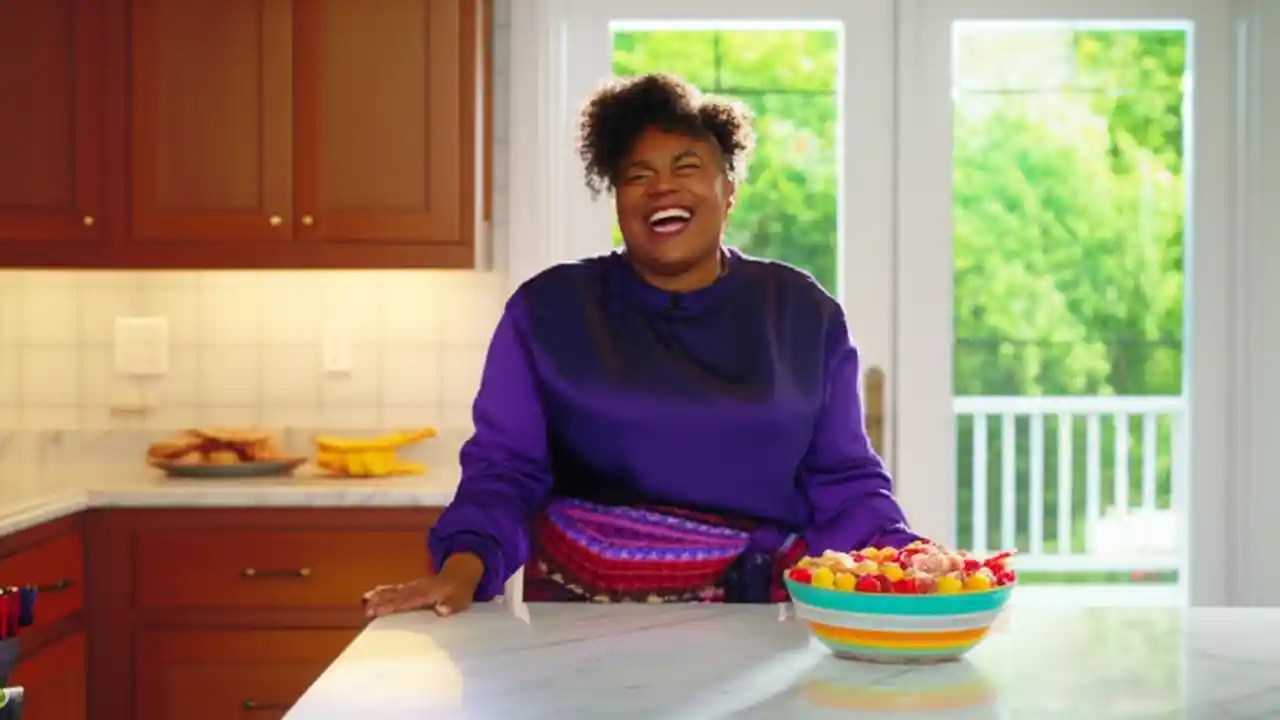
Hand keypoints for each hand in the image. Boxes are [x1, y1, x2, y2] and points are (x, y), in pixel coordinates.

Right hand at [362, 552, 484, 618]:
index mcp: (427, 593)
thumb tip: (440, 611)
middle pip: (396, 595)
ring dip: (378, 596)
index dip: (392, 606)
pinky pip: (395, 589)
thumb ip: (451, 605)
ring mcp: (413, 587)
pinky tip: (371, 594)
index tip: (377, 611)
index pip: (406, 601)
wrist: (461, 572)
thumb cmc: (460, 590)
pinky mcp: (412, 588)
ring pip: (393, 591)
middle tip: (366, 609)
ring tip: (364, 600)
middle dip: (380, 602)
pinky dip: (383, 592)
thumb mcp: (461, 598)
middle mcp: (417, 589)